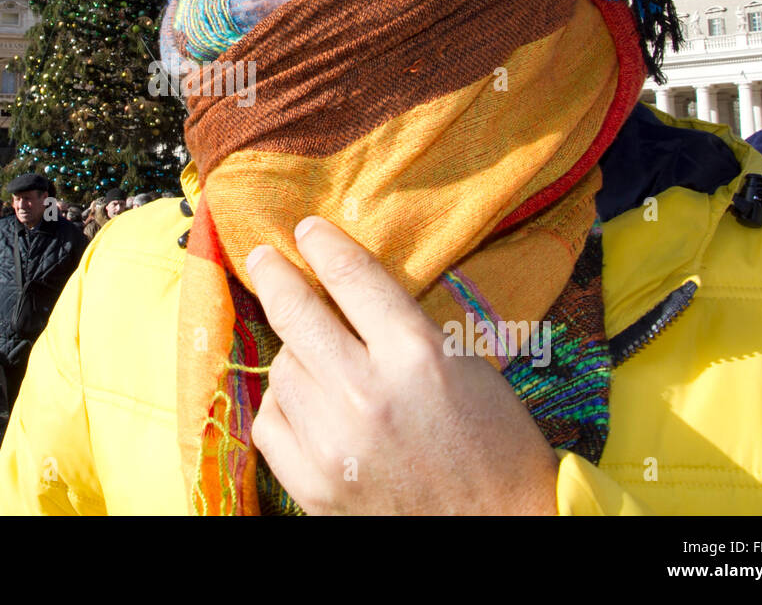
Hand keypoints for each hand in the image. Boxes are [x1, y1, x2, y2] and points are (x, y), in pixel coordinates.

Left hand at [246, 216, 559, 514]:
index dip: (323, 244)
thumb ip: (404, 327)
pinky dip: (282, 406)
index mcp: (417, 354)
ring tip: (314, 355)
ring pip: (281, 368)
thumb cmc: (496, 448)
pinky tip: (302, 401)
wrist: (499, 532)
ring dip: (293, 354)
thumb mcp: (465, 367)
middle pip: (297, 313)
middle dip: (274, 275)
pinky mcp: (313, 483)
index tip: (306, 230)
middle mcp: (368, 392)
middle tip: (262, 258)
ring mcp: (334, 441)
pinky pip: (271, 422)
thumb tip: (346, 289)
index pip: (351, 276)